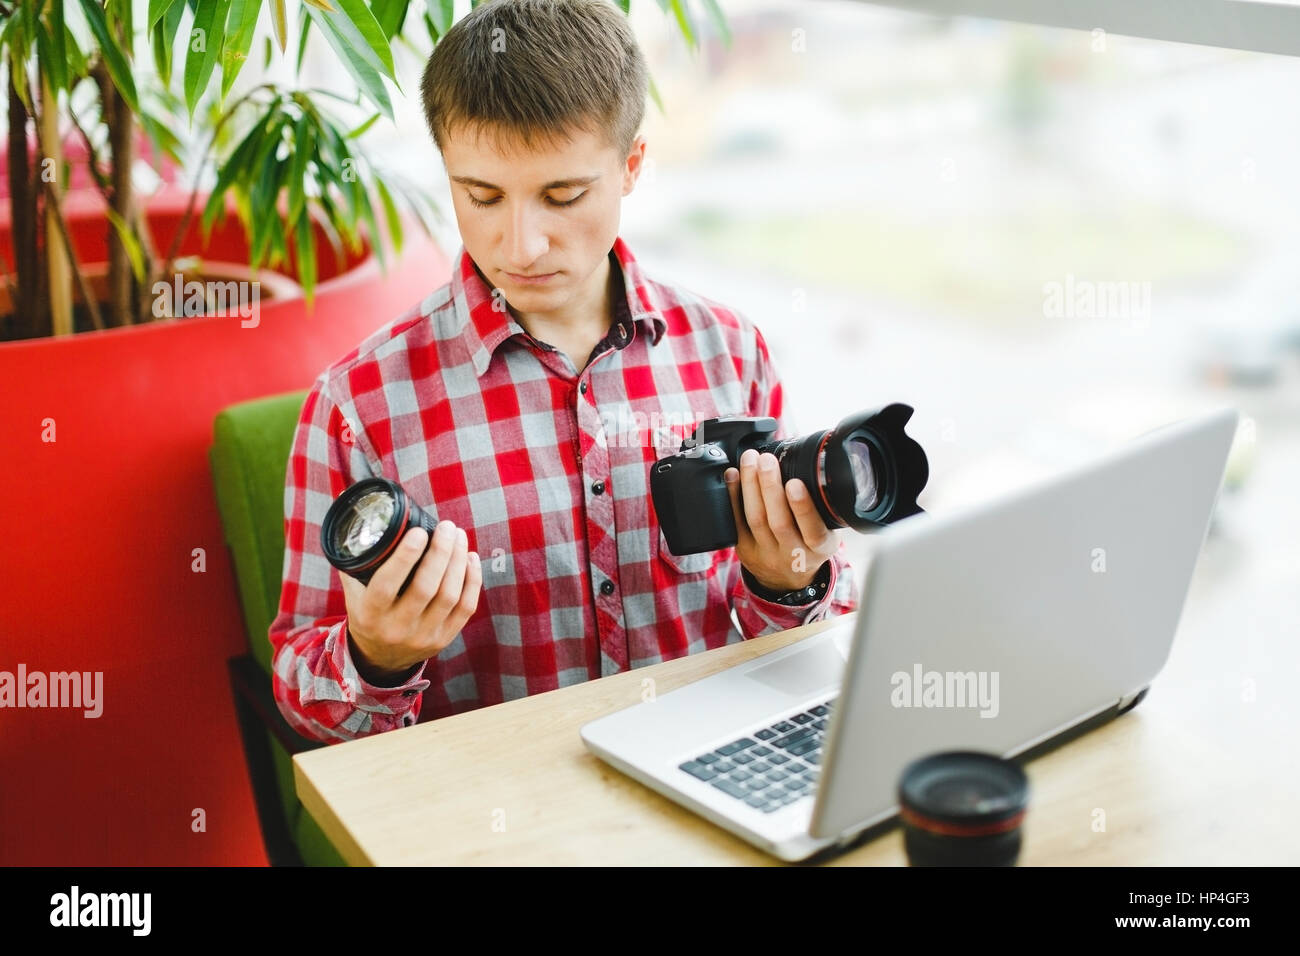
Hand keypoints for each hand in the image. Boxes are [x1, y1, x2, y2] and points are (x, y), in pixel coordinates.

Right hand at [338, 520, 481, 684]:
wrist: (380, 659)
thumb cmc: (368, 614)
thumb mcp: (354, 594)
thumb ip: (360, 563)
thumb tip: (368, 523)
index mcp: (370, 614)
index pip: (387, 584)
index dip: (405, 557)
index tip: (419, 531)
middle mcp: (397, 628)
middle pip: (426, 588)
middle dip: (440, 552)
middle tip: (446, 526)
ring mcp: (424, 636)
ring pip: (449, 596)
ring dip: (458, 561)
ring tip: (458, 536)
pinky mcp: (444, 639)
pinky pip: (466, 608)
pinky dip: (472, 580)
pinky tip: (470, 558)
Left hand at [724, 449, 839, 592]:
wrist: (787, 578)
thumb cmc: (809, 545)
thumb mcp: (827, 532)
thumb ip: (823, 509)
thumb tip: (812, 465)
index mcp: (820, 548)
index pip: (813, 530)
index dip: (803, 507)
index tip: (795, 483)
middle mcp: (793, 554)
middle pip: (778, 521)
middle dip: (770, 487)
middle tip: (766, 460)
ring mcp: (767, 554)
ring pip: (755, 519)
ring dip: (750, 485)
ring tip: (750, 460)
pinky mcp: (745, 550)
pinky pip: (736, 522)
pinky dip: (733, 495)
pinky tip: (732, 475)